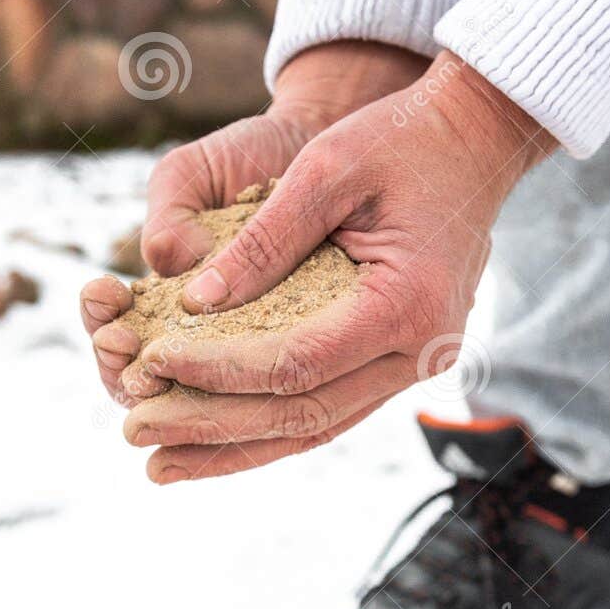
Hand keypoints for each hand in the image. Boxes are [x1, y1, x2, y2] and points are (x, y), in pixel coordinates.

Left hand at [117, 53, 553, 482]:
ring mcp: (416, 367)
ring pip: (316, 429)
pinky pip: (330, 412)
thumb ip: (262, 241)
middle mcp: (419, 353)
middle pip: (302, 414)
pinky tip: (217, 447)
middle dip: (211, 427)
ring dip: (236, 451)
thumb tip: (193, 304)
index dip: (217, 369)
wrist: (475, 141)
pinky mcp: (402, 365)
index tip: (151, 361)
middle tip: (134, 431)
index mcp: (406, 305)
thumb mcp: (324, 168)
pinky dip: (271, 432)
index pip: (295, 362)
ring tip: (162, 468)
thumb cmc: (400, 140)